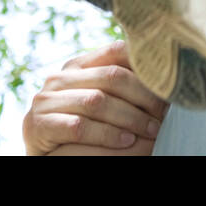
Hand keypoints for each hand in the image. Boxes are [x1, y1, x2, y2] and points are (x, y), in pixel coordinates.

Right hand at [22, 41, 168, 155]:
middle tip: (164, 114)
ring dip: (130, 117)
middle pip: (111, 77)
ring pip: (97, 101)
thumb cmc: (77, 126)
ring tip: (152, 130)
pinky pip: (78, 127)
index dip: (144, 68)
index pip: (116, 52)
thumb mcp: (96, 100)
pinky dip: (106, 135)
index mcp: (77, 65)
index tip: (167, 86)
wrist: (41, 152)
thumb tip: (162, 74)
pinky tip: (126, 141)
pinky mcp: (37, 124)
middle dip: (143, 96)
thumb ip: (117, 84)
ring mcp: (45, 99)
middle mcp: (60, 77)